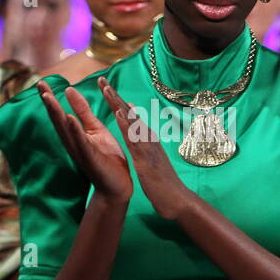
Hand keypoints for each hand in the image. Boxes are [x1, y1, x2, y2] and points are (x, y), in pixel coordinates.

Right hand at [38, 80, 132, 203]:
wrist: (118, 185)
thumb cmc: (107, 158)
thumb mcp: (95, 129)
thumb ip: (84, 112)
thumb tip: (70, 91)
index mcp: (74, 135)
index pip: (60, 113)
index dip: (50, 98)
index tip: (41, 82)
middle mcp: (72, 142)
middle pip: (57, 119)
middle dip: (48, 102)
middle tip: (39, 83)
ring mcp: (79, 151)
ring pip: (65, 129)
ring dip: (56, 112)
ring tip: (48, 96)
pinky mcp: (90, 158)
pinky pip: (81, 142)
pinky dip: (74, 130)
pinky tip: (69, 117)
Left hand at [97, 77, 194, 220]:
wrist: (177, 200)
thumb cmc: (163, 182)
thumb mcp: (152, 159)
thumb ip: (146, 145)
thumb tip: (141, 133)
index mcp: (147, 139)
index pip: (130, 116)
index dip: (117, 101)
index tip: (105, 87)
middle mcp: (148, 138)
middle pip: (130, 113)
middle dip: (114, 96)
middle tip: (102, 79)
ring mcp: (148, 147)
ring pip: (132, 121)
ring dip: (119, 105)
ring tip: (107, 90)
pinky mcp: (146, 159)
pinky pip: (135, 139)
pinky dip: (127, 125)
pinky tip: (119, 115)